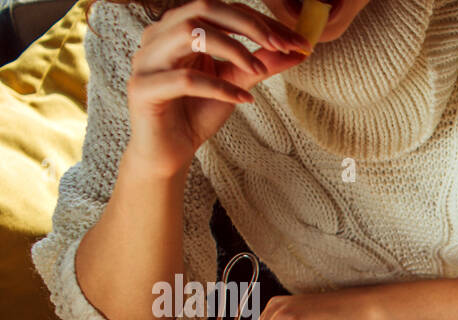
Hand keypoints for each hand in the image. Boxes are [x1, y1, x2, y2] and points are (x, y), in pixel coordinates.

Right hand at [124, 0, 310, 179]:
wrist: (169, 151)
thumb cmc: (196, 113)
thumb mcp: (235, 83)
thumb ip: (260, 65)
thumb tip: (298, 51)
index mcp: (178, 27)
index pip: (221, 9)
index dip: (259, 21)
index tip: (294, 40)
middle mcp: (158, 36)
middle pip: (203, 8)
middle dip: (247, 24)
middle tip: (279, 45)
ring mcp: (147, 60)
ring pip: (189, 33)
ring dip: (232, 48)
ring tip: (258, 68)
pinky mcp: (143, 88)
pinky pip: (185, 80)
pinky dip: (219, 87)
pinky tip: (243, 99)